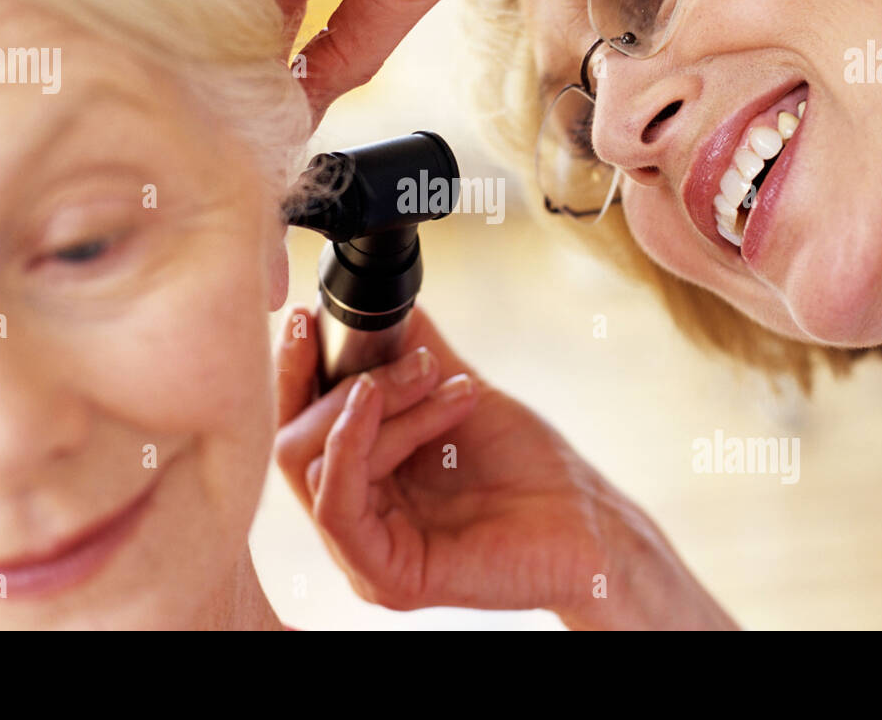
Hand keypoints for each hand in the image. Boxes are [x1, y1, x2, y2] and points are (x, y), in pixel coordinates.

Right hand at [274, 305, 738, 628]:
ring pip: (318, 462)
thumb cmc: (531, 469)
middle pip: (297, 440)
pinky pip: (336, 504)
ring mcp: (363, 553)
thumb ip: (414, 357)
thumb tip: (385, 307)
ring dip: (378, 406)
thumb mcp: (458, 394)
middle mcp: (353, 518)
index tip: (305, 318)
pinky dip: (349, 444)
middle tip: (418, 364)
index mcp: (362, 481)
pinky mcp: (385, 574)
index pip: (298, 425)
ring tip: (441, 385)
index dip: (294, 371)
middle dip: (351, 383)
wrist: (587, 519)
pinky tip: (373, 405)